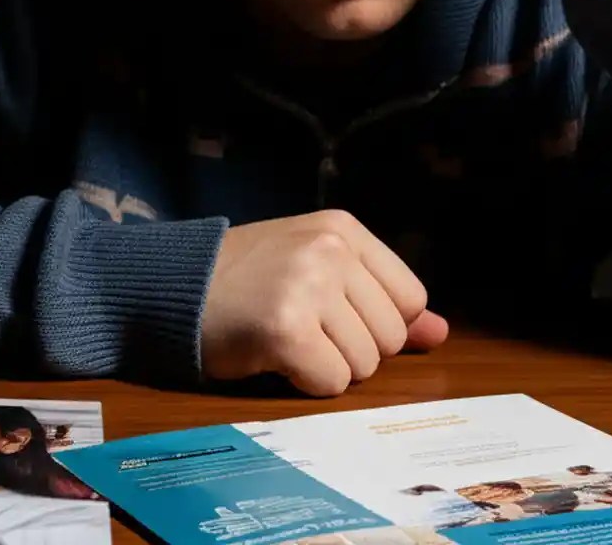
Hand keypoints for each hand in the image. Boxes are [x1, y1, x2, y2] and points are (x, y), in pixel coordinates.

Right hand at [200, 210, 448, 396]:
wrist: (171, 289)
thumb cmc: (245, 282)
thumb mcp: (316, 271)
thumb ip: (380, 299)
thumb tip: (440, 333)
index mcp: (344, 229)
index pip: (410, 299)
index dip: (374, 321)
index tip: (328, 313)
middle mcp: (331, 250)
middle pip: (390, 337)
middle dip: (351, 348)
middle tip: (300, 326)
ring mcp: (308, 287)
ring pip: (363, 365)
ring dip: (326, 366)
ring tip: (283, 338)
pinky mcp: (285, 329)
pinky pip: (332, 383)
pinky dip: (304, 383)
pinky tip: (272, 356)